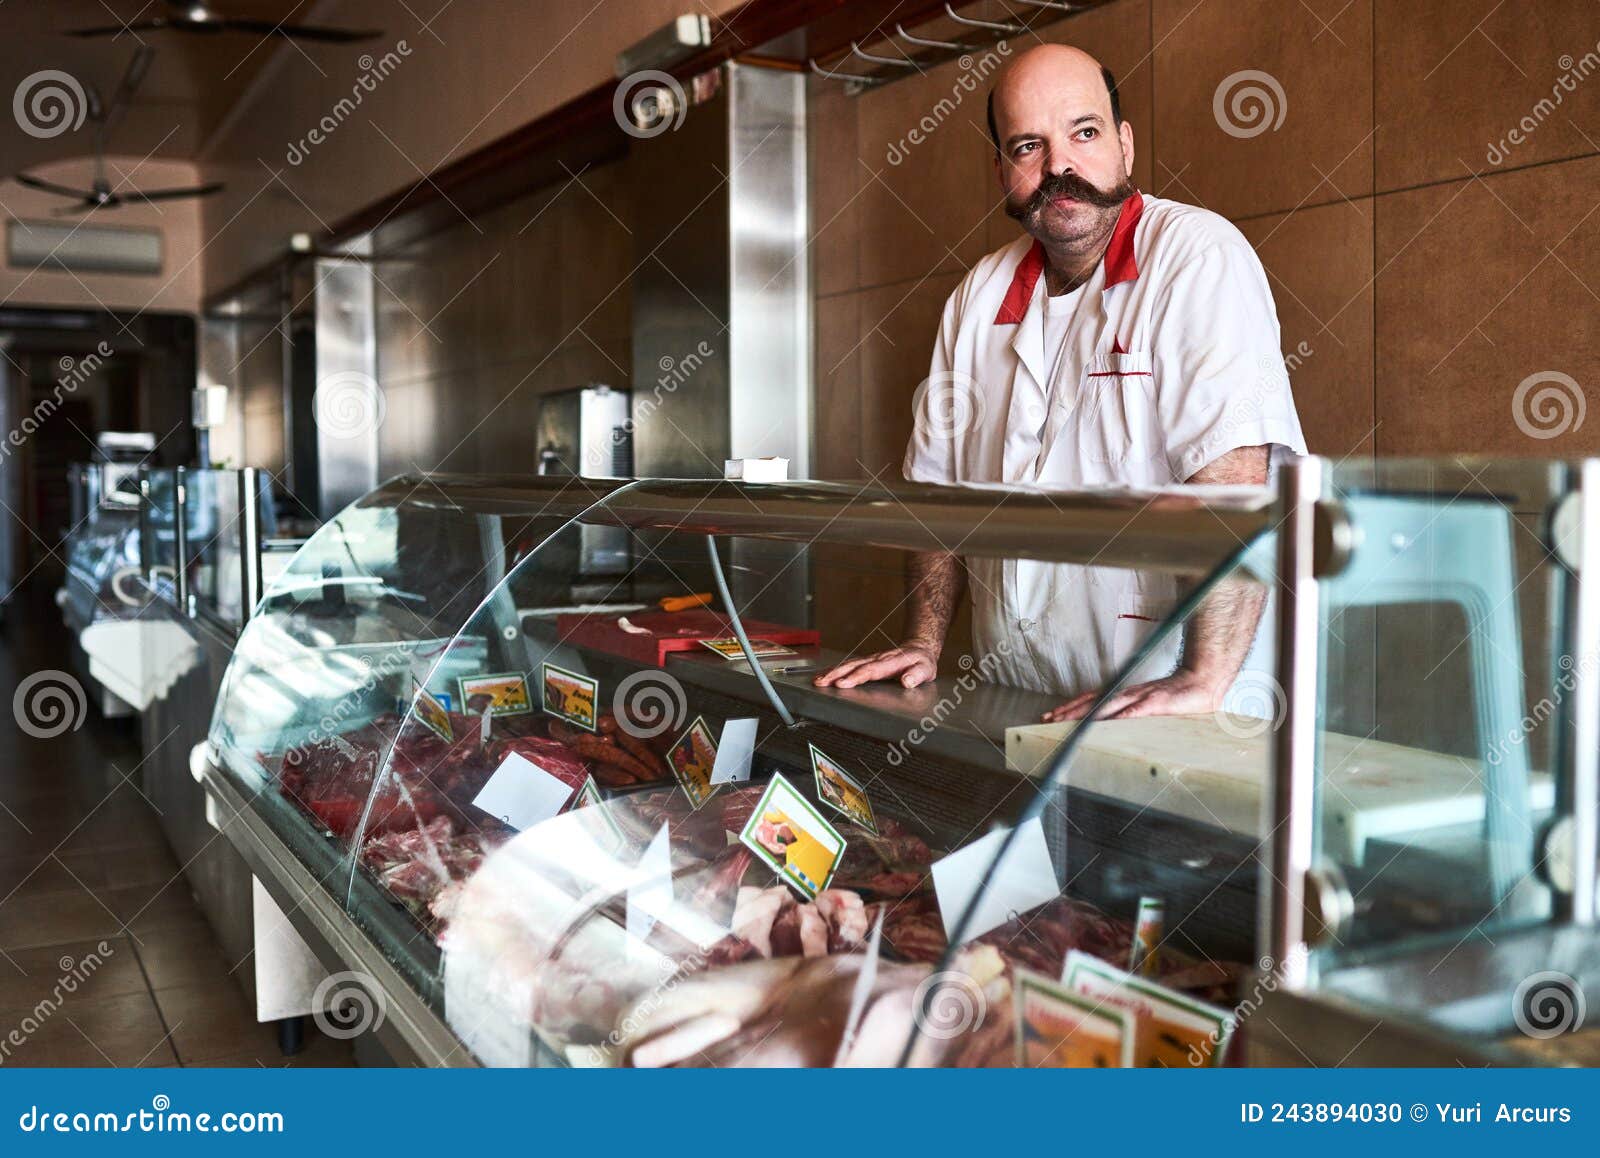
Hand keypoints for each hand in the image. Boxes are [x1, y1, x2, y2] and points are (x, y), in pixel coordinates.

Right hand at [813, 641, 939, 689]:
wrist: (918, 648)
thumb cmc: (922, 662)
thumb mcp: (926, 669)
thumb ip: (917, 675)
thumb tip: (907, 681)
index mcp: (890, 662)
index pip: (870, 670)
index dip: (855, 677)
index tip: (842, 683)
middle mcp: (878, 659)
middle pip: (854, 666)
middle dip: (836, 674)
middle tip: (822, 682)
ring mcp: (871, 659)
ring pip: (848, 664)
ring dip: (832, 672)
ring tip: (818, 681)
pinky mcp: (867, 662)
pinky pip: (849, 665)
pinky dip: (836, 670)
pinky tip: (826, 676)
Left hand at [1042, 668, 1226, 722]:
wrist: (1202, 680)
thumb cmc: (1178, 695)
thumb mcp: (1150, 705)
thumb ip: (1133, 712)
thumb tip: (1113, 723)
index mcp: (1126, 694)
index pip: (1094, 698)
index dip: (1073, 706)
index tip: (1054, 714)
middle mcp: (1129, 693)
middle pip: (1094, 701)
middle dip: (1070, 710)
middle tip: (1050, 719)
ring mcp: (1142, 696)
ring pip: (1109, 704)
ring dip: (1087, 714)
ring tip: (1070, 721)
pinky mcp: (1157, 702)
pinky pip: (1137, 710)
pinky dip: (1122, 716)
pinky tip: (1109, 723)